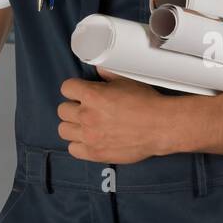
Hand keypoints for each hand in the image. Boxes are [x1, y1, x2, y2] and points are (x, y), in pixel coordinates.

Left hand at [57, 69, 173, 163]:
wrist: (161, 126)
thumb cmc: (147, 103)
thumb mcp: (127, 81)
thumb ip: (108, 76)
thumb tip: (98, 70)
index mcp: (92, 95)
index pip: (66, 88)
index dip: (74, 89)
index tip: (80, 92)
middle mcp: (87, 116)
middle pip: (62, 110)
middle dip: (73, 107)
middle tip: (85, 109)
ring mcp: (89, 136)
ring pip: (63, 130)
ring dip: (72, 126)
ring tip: (84, 125)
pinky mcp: (94, 153)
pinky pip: (72, 149)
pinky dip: (78, 144)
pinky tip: (88, 139)